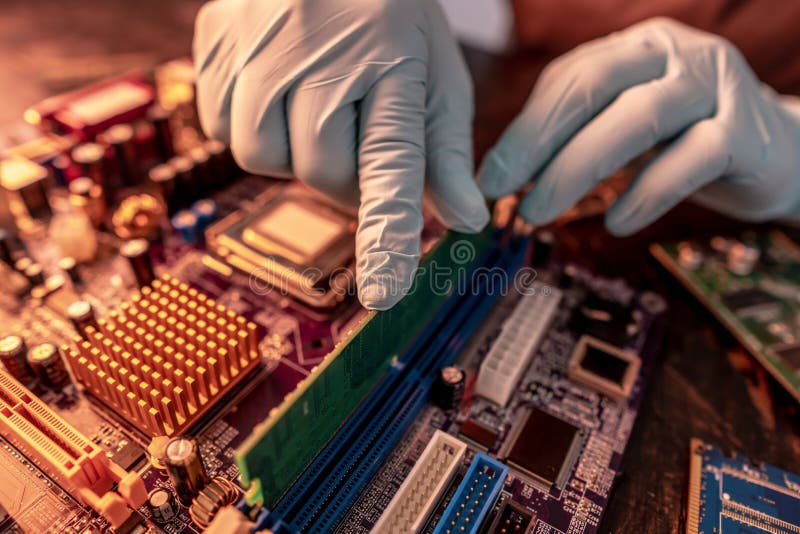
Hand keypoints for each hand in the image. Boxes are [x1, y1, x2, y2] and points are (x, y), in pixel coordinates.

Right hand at [193, 0, 488, 308]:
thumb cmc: (392, 14)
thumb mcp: (435, 73)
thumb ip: (445, 150)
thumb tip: (465, 221)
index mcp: (391, 63)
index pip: (390, 165)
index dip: (386, 233)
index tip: (383, 293)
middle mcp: (319, 54)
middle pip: (320, 174)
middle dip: (344, 175)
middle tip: (357, 134)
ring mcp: (256, 45)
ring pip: (260, 156)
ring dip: (291, 152)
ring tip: (313, 108)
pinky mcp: (213, 39)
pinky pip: (218, 125)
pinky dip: (249, 125)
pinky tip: (273, 91)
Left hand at [478, 17, 799, 234]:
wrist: (776, 154)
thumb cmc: (683, 141)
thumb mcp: (625, 127)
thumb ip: (577, 134)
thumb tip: (501, 172)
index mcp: (636, 49)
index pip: (569, 77)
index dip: (524, 127)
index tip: (489, 174)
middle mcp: (675, 55)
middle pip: (595, 87)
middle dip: (539, 140)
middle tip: (502, 190)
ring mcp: (714, 87)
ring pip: (638, 120)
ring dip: (578, 169)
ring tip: (538, 212)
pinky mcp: (745, 132)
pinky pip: (689, 160)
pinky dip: (645, 194)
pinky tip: (614, 222)